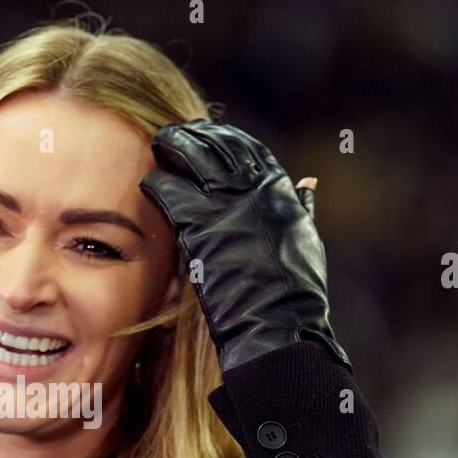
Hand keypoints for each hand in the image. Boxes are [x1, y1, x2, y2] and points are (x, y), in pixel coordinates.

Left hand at [139, 118, 351, 373]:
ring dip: (173, 149)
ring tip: (159, 147)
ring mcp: (226, 206)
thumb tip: (308, 182)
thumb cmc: (296, 292)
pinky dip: (158, 183)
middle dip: (195, 136)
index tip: (209, 134)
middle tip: (174, 135)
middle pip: (217, 145)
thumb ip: (302, 207)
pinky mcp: (200, 227)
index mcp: (279, 191)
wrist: (278, 323)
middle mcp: (253, 189)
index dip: (226, 137)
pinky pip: (170, 192)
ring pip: (192, 158)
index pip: (249, 148)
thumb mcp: (307, 240)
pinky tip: (150, 182)